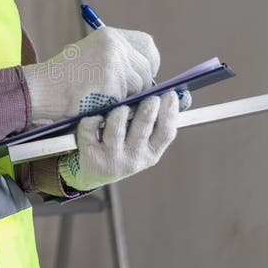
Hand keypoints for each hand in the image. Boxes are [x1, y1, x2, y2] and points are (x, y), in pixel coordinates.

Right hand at [23, 27, 159, 124]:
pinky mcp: (113, 84)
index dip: (150, 61)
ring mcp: (115, 64)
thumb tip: (147, 71)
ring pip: (139, 86)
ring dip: (127, 97)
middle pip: (146, 68)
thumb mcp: (90, 54)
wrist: (42, 87)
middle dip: (140, 85)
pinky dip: (116, 106)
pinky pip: (127, 100)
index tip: (146, 74)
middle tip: (127, 95)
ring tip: (105, 98)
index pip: (147, 44)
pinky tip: (99, 104)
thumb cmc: (64, 77)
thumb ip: (116, 56)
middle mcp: (115, 46)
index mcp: (110, 35)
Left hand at [59, 91, 178, 190]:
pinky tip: (95, 115)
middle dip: (147, 111)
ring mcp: (111, 158)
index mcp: (151, 154)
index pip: (166, 134)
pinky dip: (92, 119)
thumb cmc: (124, 148)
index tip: (170, 94)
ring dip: (119, 112)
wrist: (95, 173)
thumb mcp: (144, 142)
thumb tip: (178, 95)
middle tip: (150, 96)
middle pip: (142, 129)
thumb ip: (159, 122)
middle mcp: (133, 159)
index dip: (170, 113)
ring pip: (115, 129)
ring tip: (121, 105)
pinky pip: (90, 131)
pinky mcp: (90, 155)